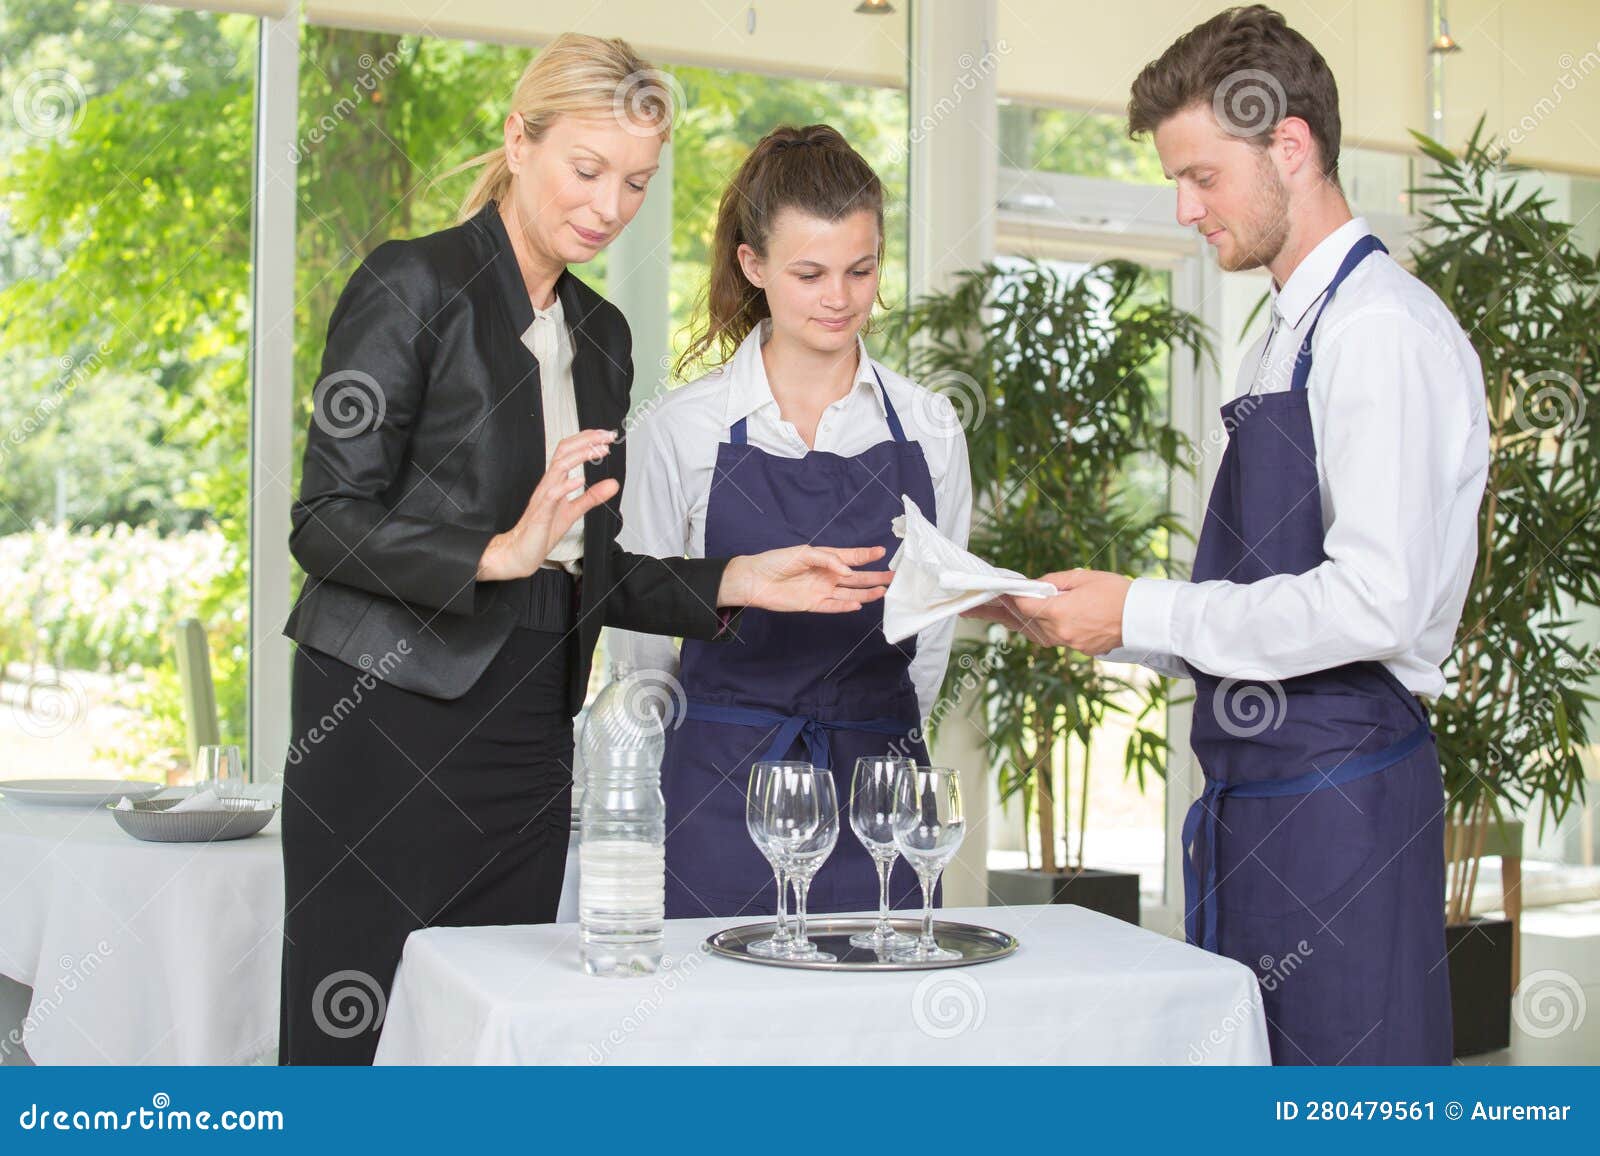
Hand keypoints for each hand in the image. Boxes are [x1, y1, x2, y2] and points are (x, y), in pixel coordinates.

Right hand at [477, 429, 617, 580]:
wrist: (520, 552)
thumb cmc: (542, 531)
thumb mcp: (574, 511)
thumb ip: (593, 497)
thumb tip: (613, 484)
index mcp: (554, 482)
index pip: (568, 451)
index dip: (587, 440)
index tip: (606, 436)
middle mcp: (548, 484)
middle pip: (563, 451)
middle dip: (586, 440)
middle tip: (607, 436)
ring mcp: (543, 497)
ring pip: (558, 467)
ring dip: (580, 456)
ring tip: (598, 451)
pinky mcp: (541, 513)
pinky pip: (551, 495)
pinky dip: (566, 486)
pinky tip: (580, 480)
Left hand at [718, 545, 893, 613]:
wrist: (754, 580)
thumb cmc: (775, 562)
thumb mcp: (803, 553)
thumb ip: (827, 559)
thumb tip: (847, 571)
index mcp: (824, 559)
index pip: (850, 557)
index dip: (866, 554)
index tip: (882, 551)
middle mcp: (826, 575)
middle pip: (856, 577)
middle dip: (874, 576)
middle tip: (893, 576)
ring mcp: (821, 590)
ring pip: (849, 593)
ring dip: (866, 593)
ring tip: (883, 591)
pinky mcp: (812, 604)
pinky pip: (833, 606)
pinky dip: (846, 606)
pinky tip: (859, 604)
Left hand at [960, 569, 1130, 654]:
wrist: (1143, 619)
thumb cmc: (1118, 593)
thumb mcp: (1083, 578)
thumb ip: (1053, 582)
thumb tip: (1032, 585)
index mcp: (1058, 613)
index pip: (1020, 606)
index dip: (1003, 597)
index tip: (986, 591)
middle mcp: (1058, 632)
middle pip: (1018, 621)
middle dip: (992, 613)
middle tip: (967, 609)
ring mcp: (1066, 643)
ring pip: (1030, 631)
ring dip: (1010, 621)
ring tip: (986, 613)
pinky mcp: (1076, 648)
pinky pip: (1046, 637)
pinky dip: (1032, 628)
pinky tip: (1020, 621)